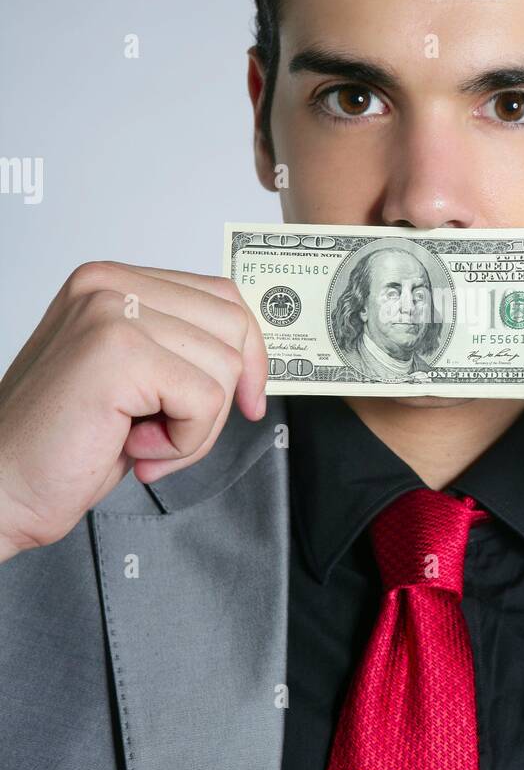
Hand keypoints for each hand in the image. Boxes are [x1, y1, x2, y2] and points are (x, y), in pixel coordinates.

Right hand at [0, 261, 267, 561]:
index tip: (249, 398)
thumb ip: (181, 348)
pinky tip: (131, 447)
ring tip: (140, 440)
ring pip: (225, 367)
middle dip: (220, 396)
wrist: (1, 487)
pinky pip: (205, 401)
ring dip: (195, 426)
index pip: (223, 296)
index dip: (249, 353)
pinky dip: (183, 442)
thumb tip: (254, 353)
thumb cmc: (63, 443)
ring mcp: (112, 312)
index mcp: (112, 282)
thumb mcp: (136, 380)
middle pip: (233, 327)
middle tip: (169, 432)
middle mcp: (109, 284)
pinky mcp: (118, 352)